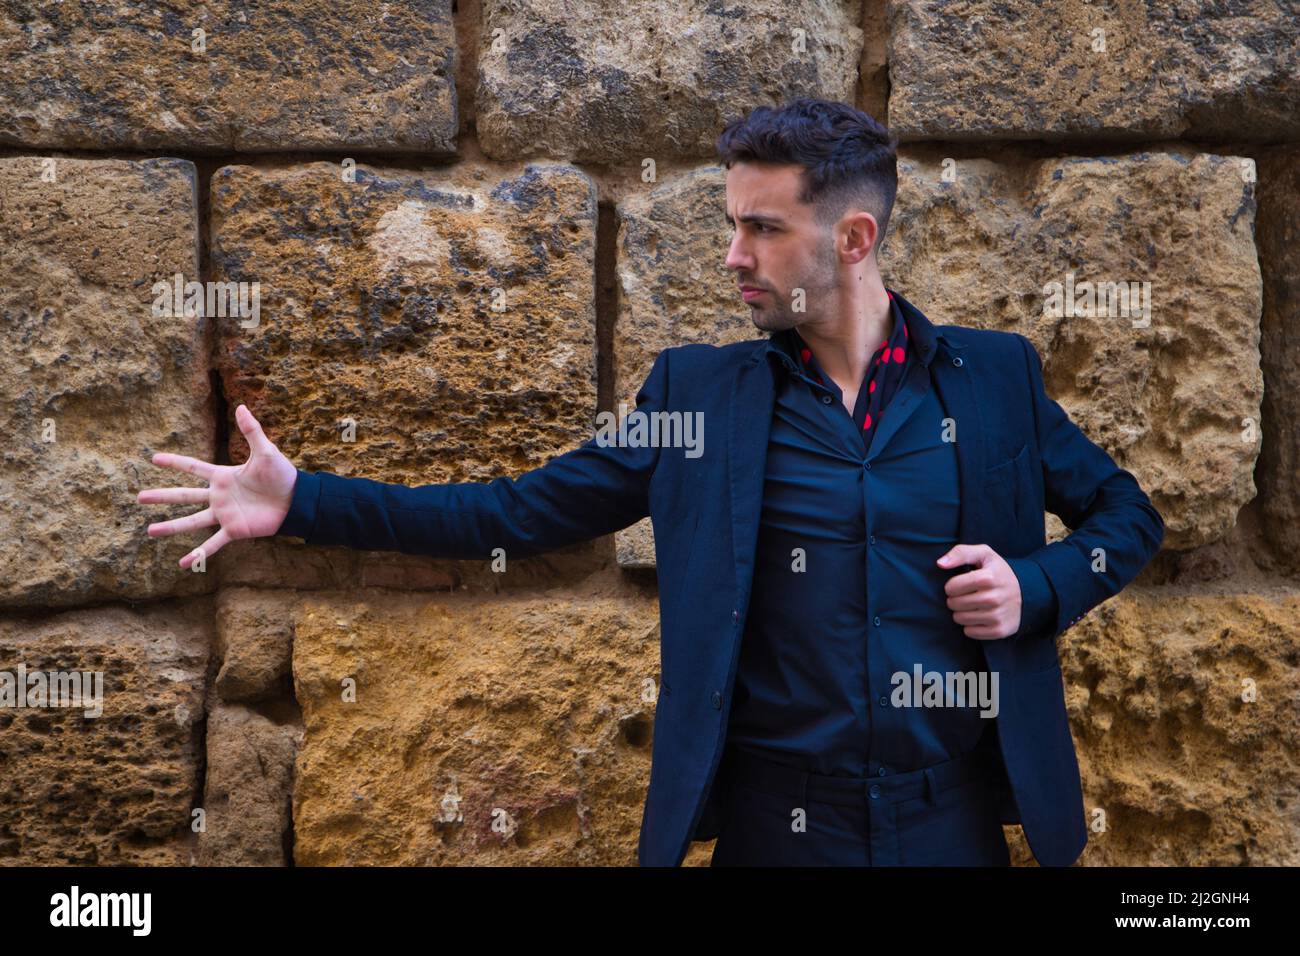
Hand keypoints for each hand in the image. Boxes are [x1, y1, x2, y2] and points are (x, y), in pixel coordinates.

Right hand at [138, 404, 297, 567]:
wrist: (296, 500)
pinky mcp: (234, 530)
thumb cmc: (282, 475)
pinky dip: (198, 555)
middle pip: (184, 496)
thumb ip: (251, 430)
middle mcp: (219, 497)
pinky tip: (182, 565)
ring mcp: (224, 515)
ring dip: (171, 526)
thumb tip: (241, 406)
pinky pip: (212, 544)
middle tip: (139, 497)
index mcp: (223, 476)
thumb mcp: (265, 450)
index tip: (153, 458)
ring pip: (191, 521)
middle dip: (161, 496)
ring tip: (149, 531)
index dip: (174, 463)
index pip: (193, 468)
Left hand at [936, 543, 1021, 639]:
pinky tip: (979, 616)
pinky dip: (970, 625)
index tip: (962, 584)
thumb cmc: (998, 572)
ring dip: (961, 612)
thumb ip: (960, 553)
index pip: (951, 587)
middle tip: (967, 595)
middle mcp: (994, 598)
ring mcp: (997, 616)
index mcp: (988, 578)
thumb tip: (940, 564)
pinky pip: (969, 632)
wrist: (1028, 592)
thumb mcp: (984, 554)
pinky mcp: (999, 630)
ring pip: (959, 619)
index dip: (952, 585)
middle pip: (954, 604)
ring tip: (972, 605)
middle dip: (956, 599)